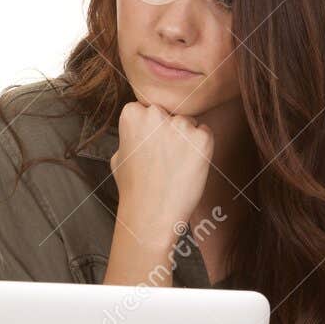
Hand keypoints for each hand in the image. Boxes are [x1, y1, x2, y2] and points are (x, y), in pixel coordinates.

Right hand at [110, 100, 212, 234]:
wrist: (151, 214)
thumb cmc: (133, 188)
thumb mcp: (119, 154)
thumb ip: (131, 133)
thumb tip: (140, 126)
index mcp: (132, 113)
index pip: (150, 109)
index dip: (152, 130)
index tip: (150, 148)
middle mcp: (156, 113)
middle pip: (171, 113)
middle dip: (170, 130)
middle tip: (164, 158)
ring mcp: (180, 125)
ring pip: (189, 123)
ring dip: (187, 139)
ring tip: (175, 166)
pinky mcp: (202, 138)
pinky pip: (205, 134)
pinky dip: (201, 149)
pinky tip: (187, 167)